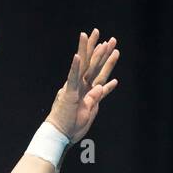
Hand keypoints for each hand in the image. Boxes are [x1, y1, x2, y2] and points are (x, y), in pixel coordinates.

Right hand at [45, 28, 119, 142]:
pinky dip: (75, 68)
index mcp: (86, 91)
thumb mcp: (90, 111)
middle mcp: (80, 86)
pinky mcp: (68, 94)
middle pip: (92, 64)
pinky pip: (72, 79)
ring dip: (90, 51)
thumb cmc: (72, 126)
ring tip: (94, 36)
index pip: (98, 73)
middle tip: (110, 38)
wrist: (60, 136)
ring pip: (84, 66)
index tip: (112, 49)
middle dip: (101, 50)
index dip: (106, 61)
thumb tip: (103, 85)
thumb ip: (96, 97)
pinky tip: (78, 56)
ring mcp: (74, 88)